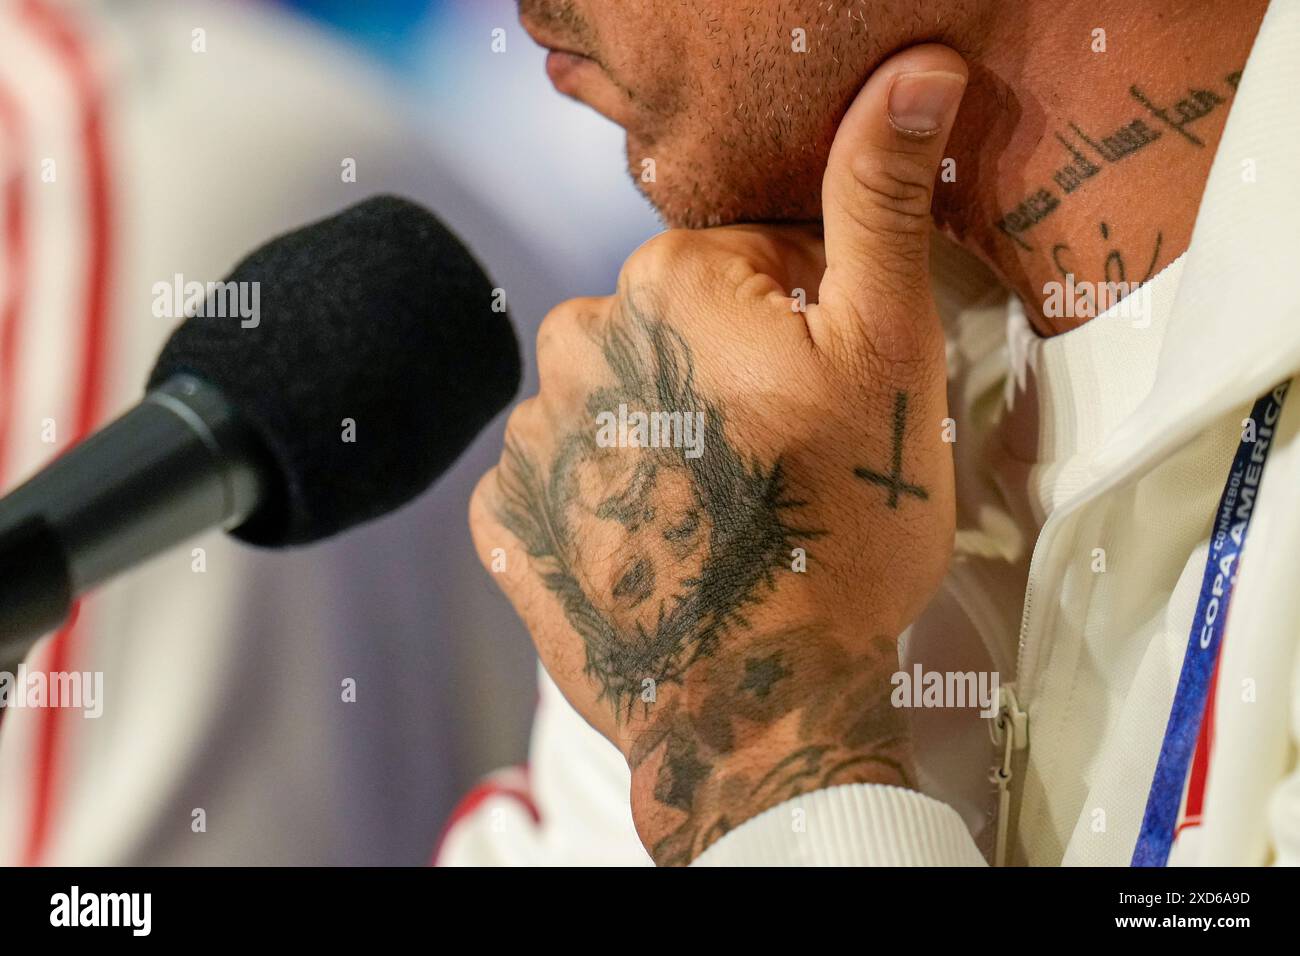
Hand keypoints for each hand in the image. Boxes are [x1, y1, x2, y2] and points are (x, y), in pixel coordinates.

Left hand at [470, 44, 967, 863]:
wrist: (757, 704)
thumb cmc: (840, 531)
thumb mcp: (890, 351)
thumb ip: (883, 203)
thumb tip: (913, 71)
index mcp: (665, 286)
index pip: (743, 267)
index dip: (801, 331)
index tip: (823, 400)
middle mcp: (576, 347)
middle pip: (672, 335)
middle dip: (724, 381)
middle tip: (780, 467)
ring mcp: (532, 442)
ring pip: (616, 408)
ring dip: (661, 443)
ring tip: (722, 516)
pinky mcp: (509, 523)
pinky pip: (561, 481)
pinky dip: (605, 504)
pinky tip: (660, 546)